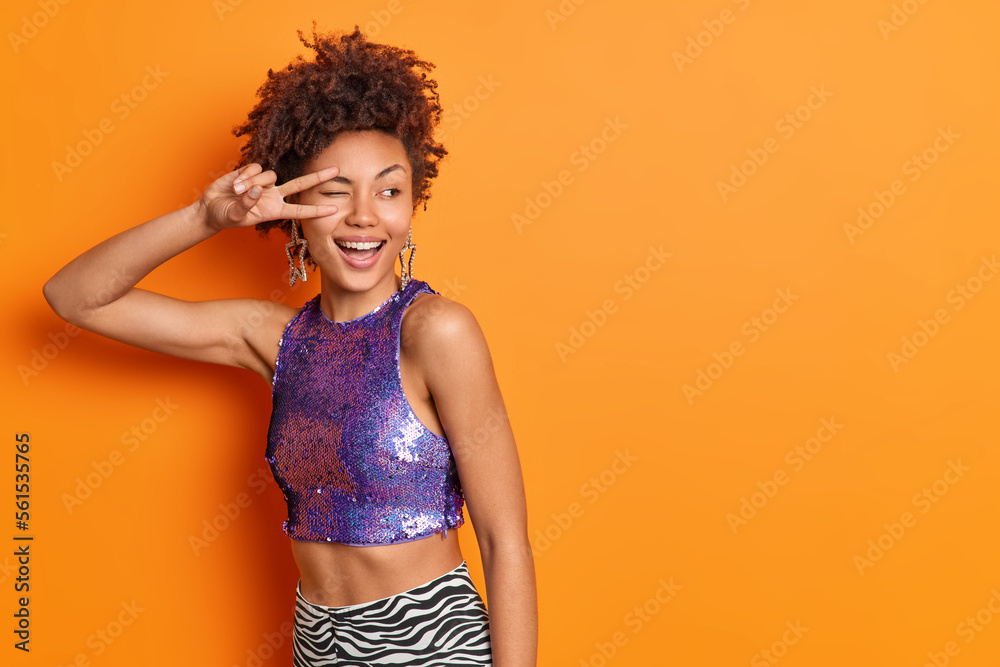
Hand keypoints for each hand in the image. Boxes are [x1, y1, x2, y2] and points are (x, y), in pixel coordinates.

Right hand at [197, 162, 339, 231]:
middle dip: (318, 177)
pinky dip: (245, 175)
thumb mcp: (235, 216)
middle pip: (300, 185)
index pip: (300, 211)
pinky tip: (235, 184)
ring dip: (252, 182)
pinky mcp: (252, 172)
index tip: (334, 210)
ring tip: (237, 192)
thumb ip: (247, 205)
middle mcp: (273, 196)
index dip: (317, 210)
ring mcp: (264, 183)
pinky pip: (256, 168)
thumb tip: (258, 190)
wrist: (211, 207)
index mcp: (274, 211)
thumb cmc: (225, 216)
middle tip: (337, 170)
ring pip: (270, 175)